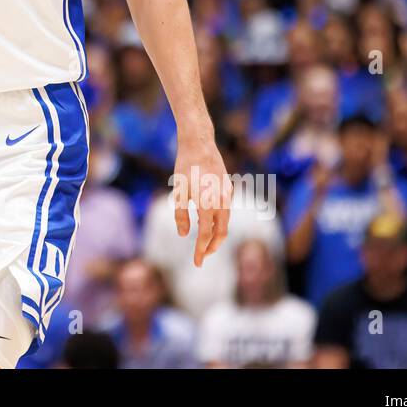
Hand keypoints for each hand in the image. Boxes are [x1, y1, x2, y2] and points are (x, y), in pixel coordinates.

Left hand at [170, 124, 231, 267]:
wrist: (199, 143)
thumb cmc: (185, 167)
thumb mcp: (178, 192)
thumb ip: (181, 215)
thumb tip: (185, 234)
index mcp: (208, 204)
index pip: (207, 235)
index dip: (201, 250)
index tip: (197, 262)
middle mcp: (222, 201)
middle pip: (221, 232)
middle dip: (212, 247)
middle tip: (202, 256)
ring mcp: (227, 194)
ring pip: (225, 221)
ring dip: (216, 234)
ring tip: (204, 242)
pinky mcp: (228, 188)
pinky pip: (225, 209)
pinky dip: (218, 220)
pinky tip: (207, 220)